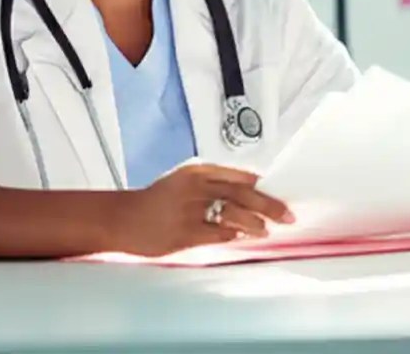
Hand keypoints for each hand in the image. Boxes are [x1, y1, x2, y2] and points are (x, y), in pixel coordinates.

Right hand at [113, 162, 293, 256]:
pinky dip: (233, 235)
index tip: (279, 191)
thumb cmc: (156, 201)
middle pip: (242, 194)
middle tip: (286, 214)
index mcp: (197, 171)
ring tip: (265, 229)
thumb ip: (214, 181)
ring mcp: (191, 210)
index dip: (261, 186)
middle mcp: (196, 187)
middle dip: (269, 205)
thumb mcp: (183, 180)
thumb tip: (251, 186)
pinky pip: (218, 234)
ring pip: (234, 214)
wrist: (123, 218)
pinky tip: (241, 237)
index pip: (237, 176)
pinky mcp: (186, 233)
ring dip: (255, 223)